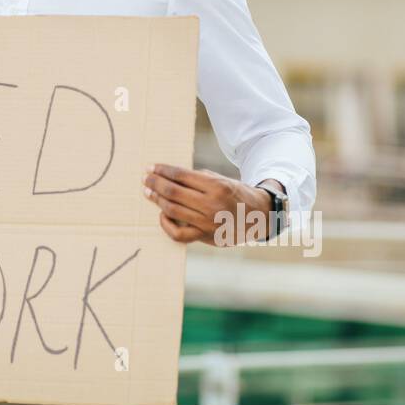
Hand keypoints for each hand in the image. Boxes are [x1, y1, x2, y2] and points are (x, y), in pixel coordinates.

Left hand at [142, 164, 275, 245]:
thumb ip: (197, 179)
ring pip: (173, 211)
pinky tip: (162, 214)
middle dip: (155, 183)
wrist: (259, 216)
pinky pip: (179, 234)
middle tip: (145, 178)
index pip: (181, 175)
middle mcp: (212, 205)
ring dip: (157, 200)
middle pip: (173, 192)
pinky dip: (166, 225)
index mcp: (217, 186)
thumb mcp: (221, 180)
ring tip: (148, 192)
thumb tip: (168, 175)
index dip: (163, 170)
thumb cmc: (235, 194)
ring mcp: (208, 223)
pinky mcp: (206, 237)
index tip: (151, 167)